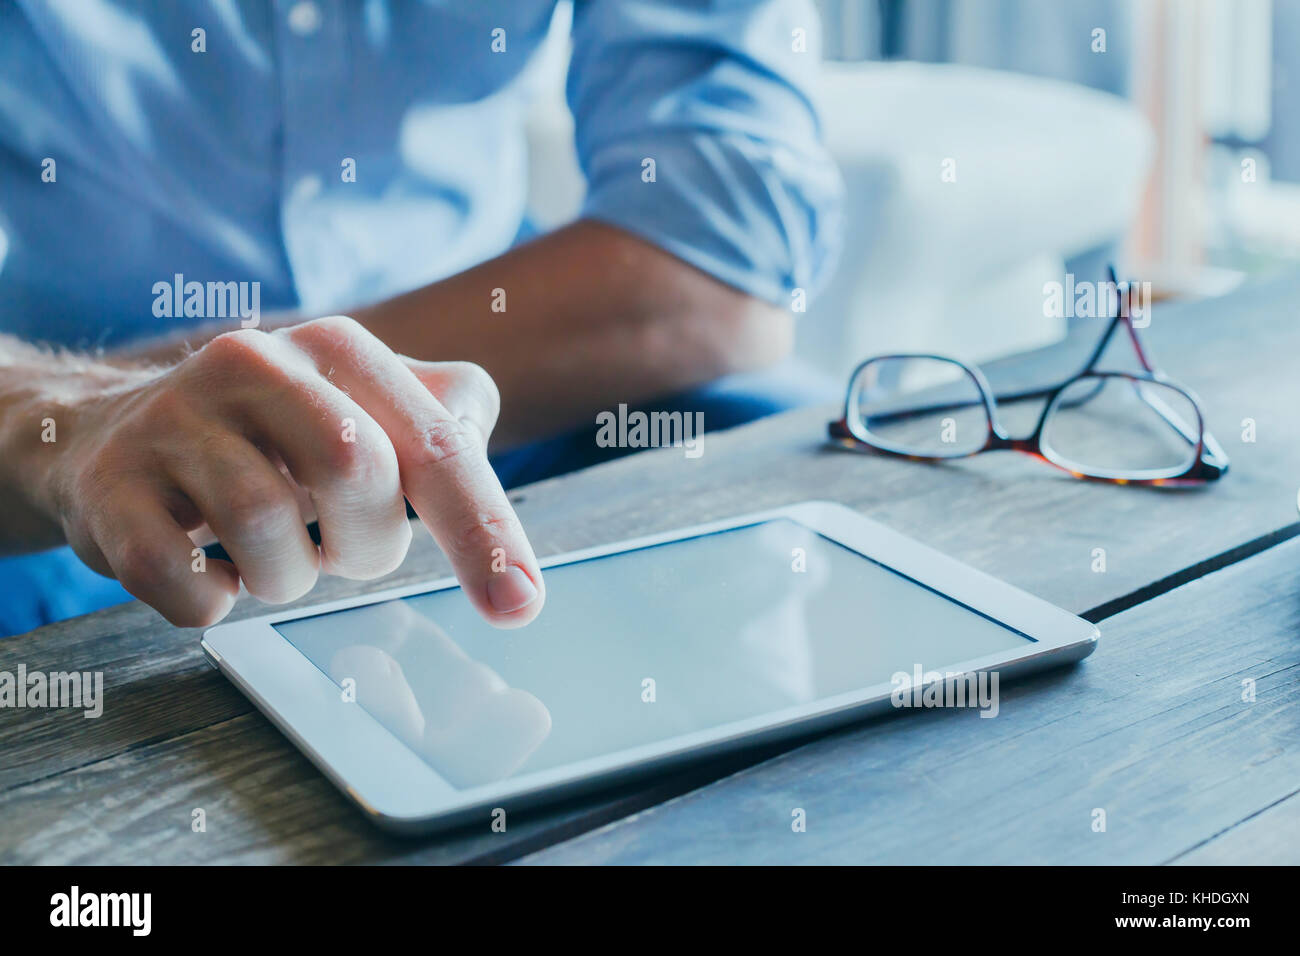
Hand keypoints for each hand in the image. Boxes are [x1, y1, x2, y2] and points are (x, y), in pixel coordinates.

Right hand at [31, 316, 544, 627]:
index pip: (433, 442)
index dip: (484, 528)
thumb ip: (443, 422)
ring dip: (288, 577)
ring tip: (271, 554)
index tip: (520, 603)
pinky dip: (212, 602)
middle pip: (357, 471)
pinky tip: (211, 573)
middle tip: (341, 547)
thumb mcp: (366, 408)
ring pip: (268, 533)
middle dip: (368, 543)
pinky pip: (182, 582)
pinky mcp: (109, 488)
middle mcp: (253, 363)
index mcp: (337, 348)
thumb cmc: (273, 439)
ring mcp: (171, 421)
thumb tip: (476, 439)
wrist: (108, 434)